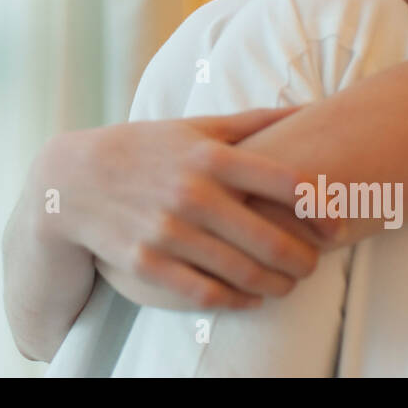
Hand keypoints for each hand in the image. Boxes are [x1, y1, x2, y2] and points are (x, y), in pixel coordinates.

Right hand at [36, 108, 334, 311]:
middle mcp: (193, 193)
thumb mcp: (194, 126)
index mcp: (210, 155)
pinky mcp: (147, 263)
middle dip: (304, 259)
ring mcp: (169, 231)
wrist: (70, 182)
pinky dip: (238, 301)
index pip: (286, 183)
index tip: (336, 225)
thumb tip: (310, 106)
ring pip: (244, 272)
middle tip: (313, 263)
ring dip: (277, 285)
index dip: (322, 209)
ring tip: (288, 284)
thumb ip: (252, 121)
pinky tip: (250, 298)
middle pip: (272, 238)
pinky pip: (207, 293)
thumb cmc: (143, 149)